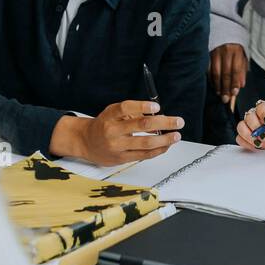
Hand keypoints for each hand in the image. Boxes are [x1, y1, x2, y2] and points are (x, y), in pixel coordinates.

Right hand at [48, 100, 182, 165]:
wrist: (86, 142)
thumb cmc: (104, 125)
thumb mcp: (114, 113)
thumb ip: (133, 112)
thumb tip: (159, 115)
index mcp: (110, 115)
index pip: (126, 108)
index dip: (142, 106)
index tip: (156, 106)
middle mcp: (112, 130)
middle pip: (141, 125)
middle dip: (164, 123)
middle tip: (178, 121)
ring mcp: (117, 146)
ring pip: (145, 143)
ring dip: (165, 139)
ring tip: (176, 136)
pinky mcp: (121, 158)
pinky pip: (143, 155)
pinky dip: (158, 150)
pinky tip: (166, 145)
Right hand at [209, 43, 247, 109]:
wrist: (225, 28)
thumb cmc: (235, 45)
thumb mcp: (242, 55)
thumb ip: (242, 70)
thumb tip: (241, 85)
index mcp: (236, 51)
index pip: (236, 70)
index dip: (235, 83)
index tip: (234, 93)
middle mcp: (226, 51)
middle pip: (225, 73)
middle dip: (226, 87)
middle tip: (225, 99)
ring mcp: (215, 52)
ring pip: (216, 72)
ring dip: (217, 85)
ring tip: (219, 94)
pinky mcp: (207, 53)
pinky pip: (208, 68)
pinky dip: (210, 78)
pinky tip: (213, 85)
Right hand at [235, 101, 264, 150]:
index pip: (261, 106)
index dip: (263, 113)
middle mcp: (257, 117)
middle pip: (249, 116)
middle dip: (255, 126)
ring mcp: (250, 127)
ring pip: (241, 126)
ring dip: (248, 135)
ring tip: (259, 143)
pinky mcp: (246, 138)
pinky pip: (240, 138)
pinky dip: (246, 143)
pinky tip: (256, 146)